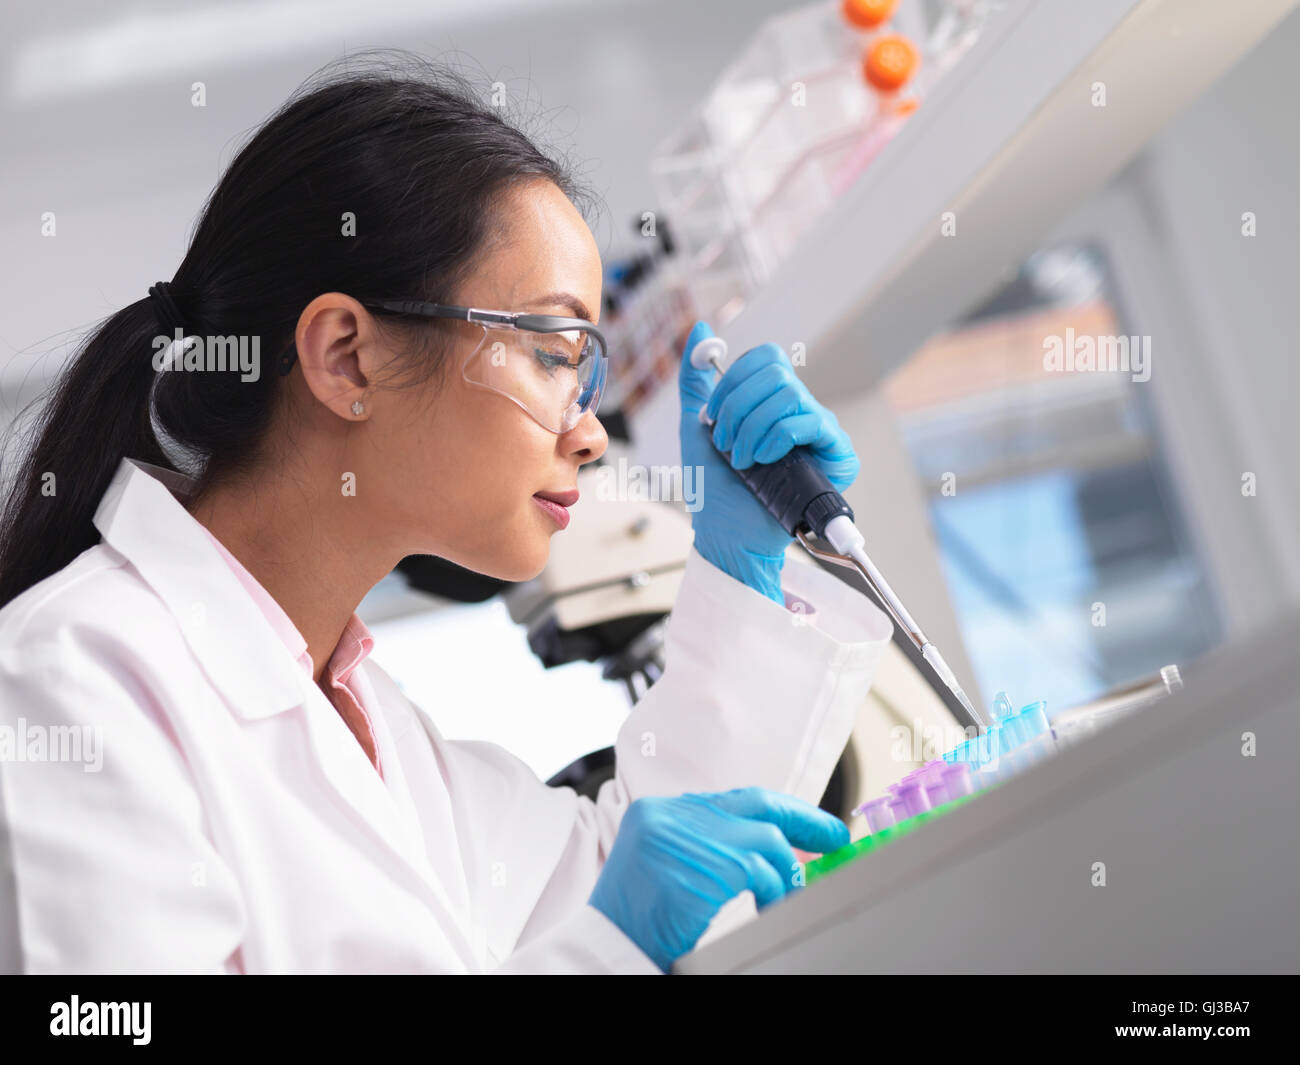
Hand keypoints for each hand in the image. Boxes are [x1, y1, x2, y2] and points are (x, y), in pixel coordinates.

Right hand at [588, 786, 848, 972]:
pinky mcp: (700, 866)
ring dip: (785, 871)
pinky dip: (774, 889)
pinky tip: (771, 905)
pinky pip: (759, 870)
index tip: (807, 824)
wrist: (604, 952)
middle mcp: (667, 814)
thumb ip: (706, 847)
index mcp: (655, 811)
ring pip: (764, 840)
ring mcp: (682, 837)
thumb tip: (771, 846)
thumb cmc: (636, 923)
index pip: (731, 799)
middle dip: (803, 819)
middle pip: (755, 803)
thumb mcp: (665, 870)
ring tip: (787, 894)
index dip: (776, 811)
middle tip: (835, 836)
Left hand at [679, 321, 859, 602]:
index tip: (712, 418)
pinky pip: (810, 421)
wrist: (727, 534)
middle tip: (726, 444)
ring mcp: (820, 430)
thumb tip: (700, 327)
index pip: (764, 359)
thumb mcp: (695, 426)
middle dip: (737, 408)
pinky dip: (777, 437)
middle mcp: (799, 409)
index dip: (731, 382)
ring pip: (789, 395)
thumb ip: (694, 378)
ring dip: (752, 429)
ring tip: (743, 460)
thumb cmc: (715, 487)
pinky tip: (764, 460)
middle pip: (775, 371)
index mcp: (771, 400)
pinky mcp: (838, 453)